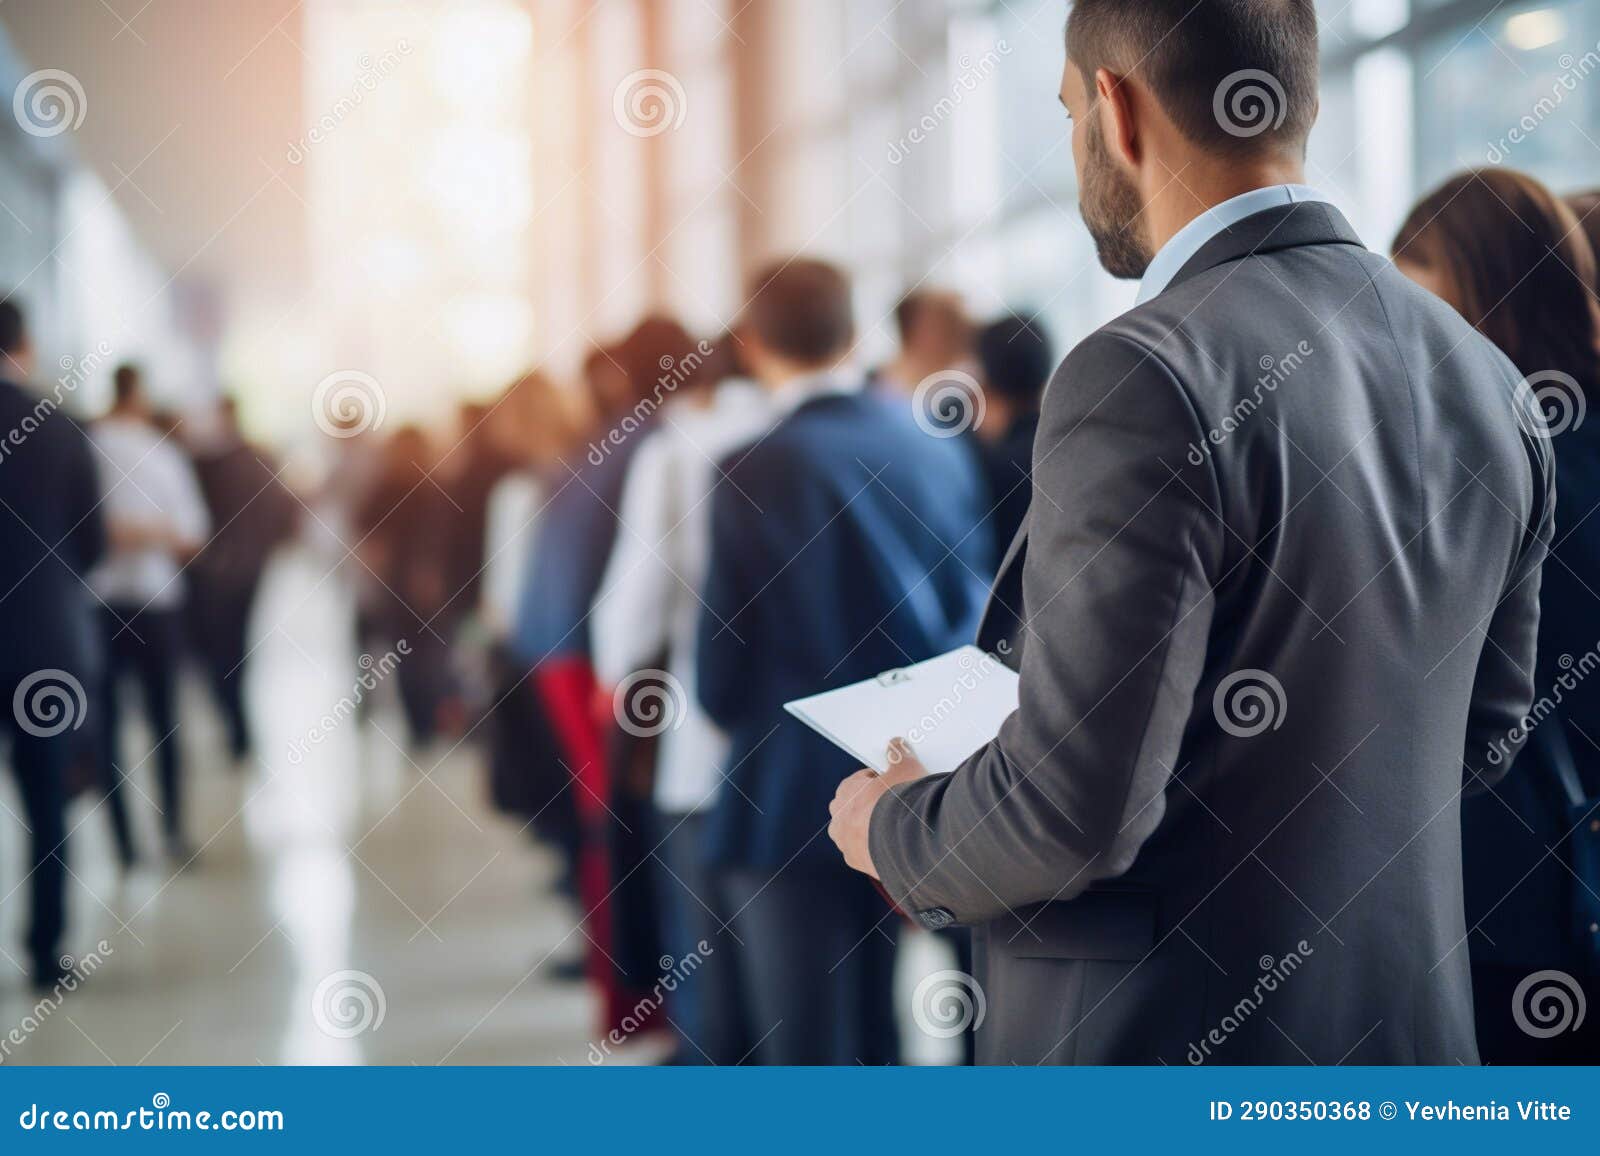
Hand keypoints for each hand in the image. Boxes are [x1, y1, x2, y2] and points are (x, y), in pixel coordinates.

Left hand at [828, 738, 925, 877]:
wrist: (909, 841)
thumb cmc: (902, 801)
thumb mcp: (906, 768)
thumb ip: (899, 755)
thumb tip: (895, 744)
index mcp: (845, 792)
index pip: (860, 782)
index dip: (879, 782)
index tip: (894, 784)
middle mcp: (839, 818)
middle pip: (857, 808)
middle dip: (874, 806)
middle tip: (897, 805)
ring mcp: (846, 843)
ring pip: (860, 833)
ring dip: (875, 829)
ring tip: (899, 827)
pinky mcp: (858, 863)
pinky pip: (868, 853)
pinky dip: (880, 849)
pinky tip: (897, 845)